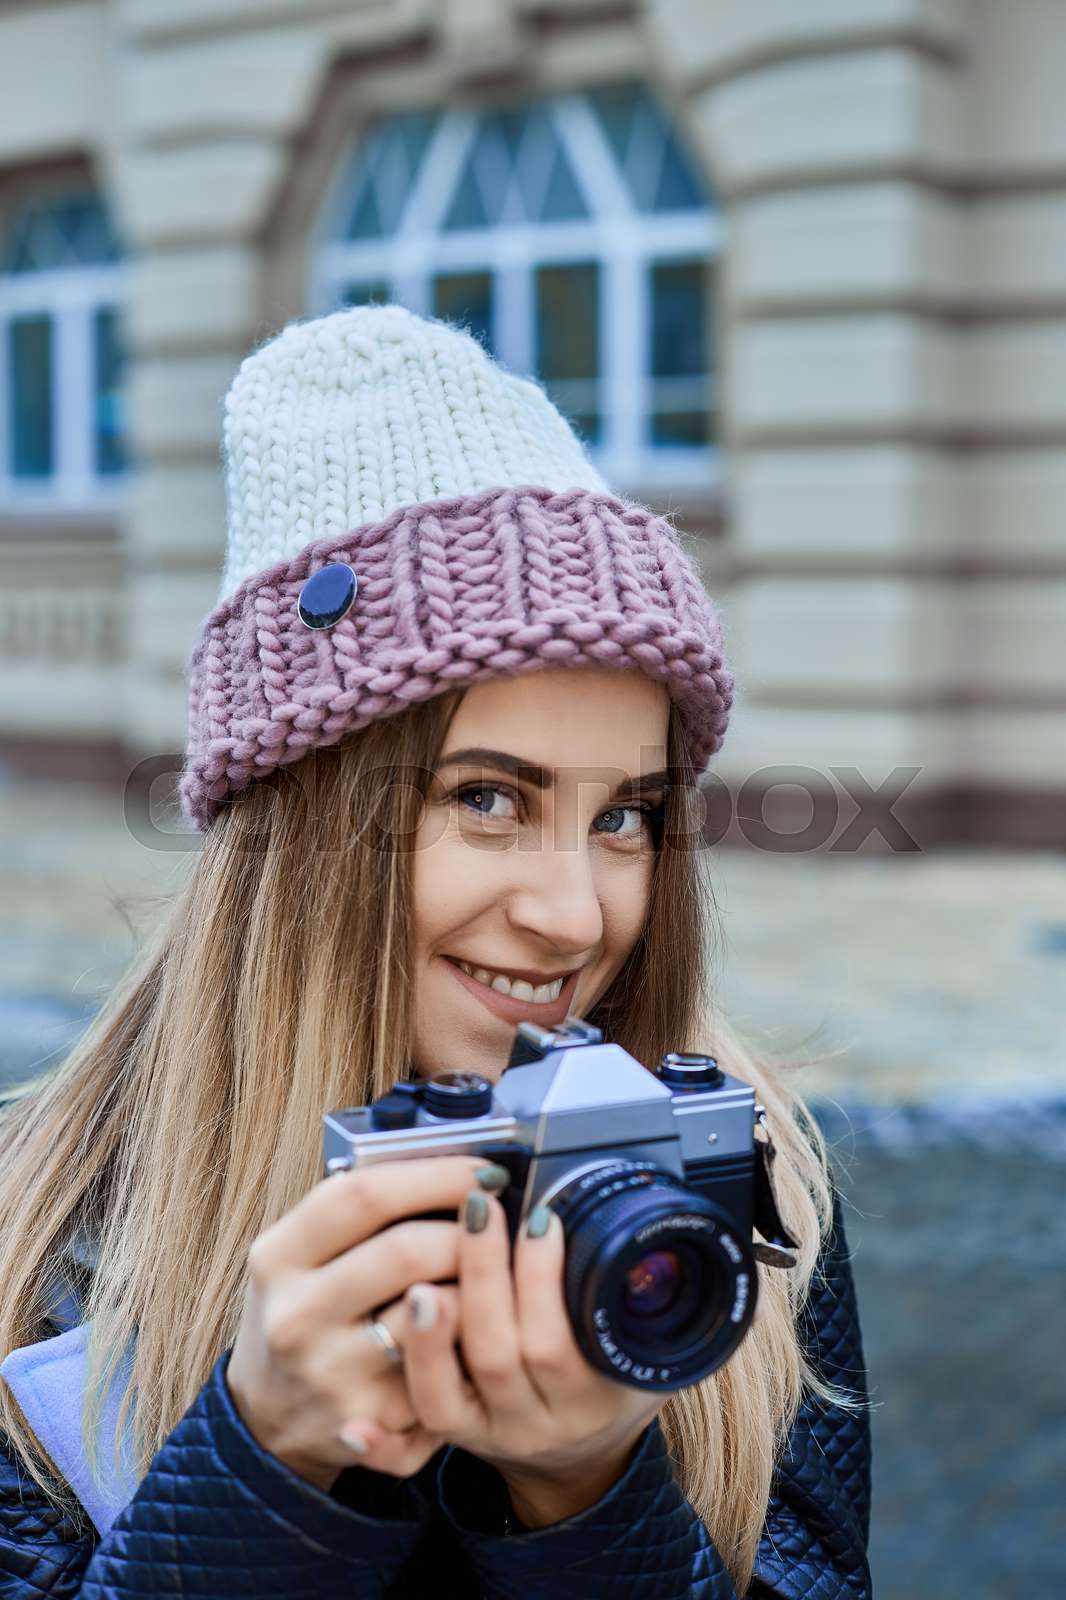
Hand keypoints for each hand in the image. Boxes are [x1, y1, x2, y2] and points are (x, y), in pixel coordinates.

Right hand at [225, 1156, 507, 1491]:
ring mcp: (330, 1372)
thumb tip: (448, 1167)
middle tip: (495, 1224)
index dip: (435, 1175)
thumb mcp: (300, 1257)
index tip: (481, 1171)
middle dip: (467, 1232)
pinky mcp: (369, 1420)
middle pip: (406, 1251)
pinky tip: (475, 1331)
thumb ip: (356, 1214)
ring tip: (488, 1274)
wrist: (269, 1420)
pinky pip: (444, 1369)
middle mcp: (297, 1314)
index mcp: (278, 1257)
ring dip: (475, 1287)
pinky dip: (468, 1344)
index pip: (364, 1194)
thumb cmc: (304, 1315)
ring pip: (432, 1313)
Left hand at [405, 1192, 664, 1526]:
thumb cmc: (613, 1381)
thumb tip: (654, 1246)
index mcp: (587, 1398)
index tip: (538, 1217)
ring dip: (431, 1327)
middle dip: (485, 1274)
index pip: (556, 1344)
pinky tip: (355, 1415)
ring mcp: (485, 1432)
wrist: (585, 1456)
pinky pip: (410, 1439)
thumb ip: (643, 1305)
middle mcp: (534, 1422)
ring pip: (446, 1393)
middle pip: (499, 1356)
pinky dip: (382, 1433)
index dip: (542, 1280)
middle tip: (478, 1207)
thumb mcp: (646, 1350)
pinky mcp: (448, 1438)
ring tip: (420, 1266)